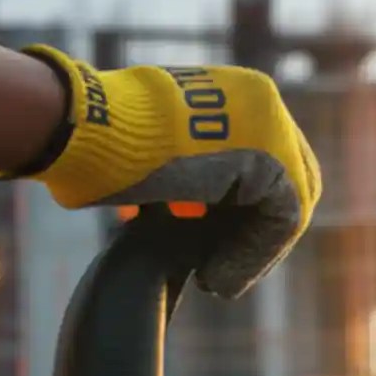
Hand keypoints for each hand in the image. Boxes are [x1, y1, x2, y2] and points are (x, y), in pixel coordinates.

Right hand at [7, 45, 321, 298]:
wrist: (86, 128)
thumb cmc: (98, 144)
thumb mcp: (156, 153)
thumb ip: (191, 169)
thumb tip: (198, 206)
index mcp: (232, 92)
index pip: (266, 163)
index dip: (245, 215)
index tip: (212, 250)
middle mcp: (261, 100)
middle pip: (289, 181)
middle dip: (258, 233)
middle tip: (221, 270)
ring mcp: (272, 124)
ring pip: (288, 205)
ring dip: (252, 252)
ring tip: (215, 283)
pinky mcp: (271, 157)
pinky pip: (283, 219)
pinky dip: (253, 257)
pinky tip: (216, 281)